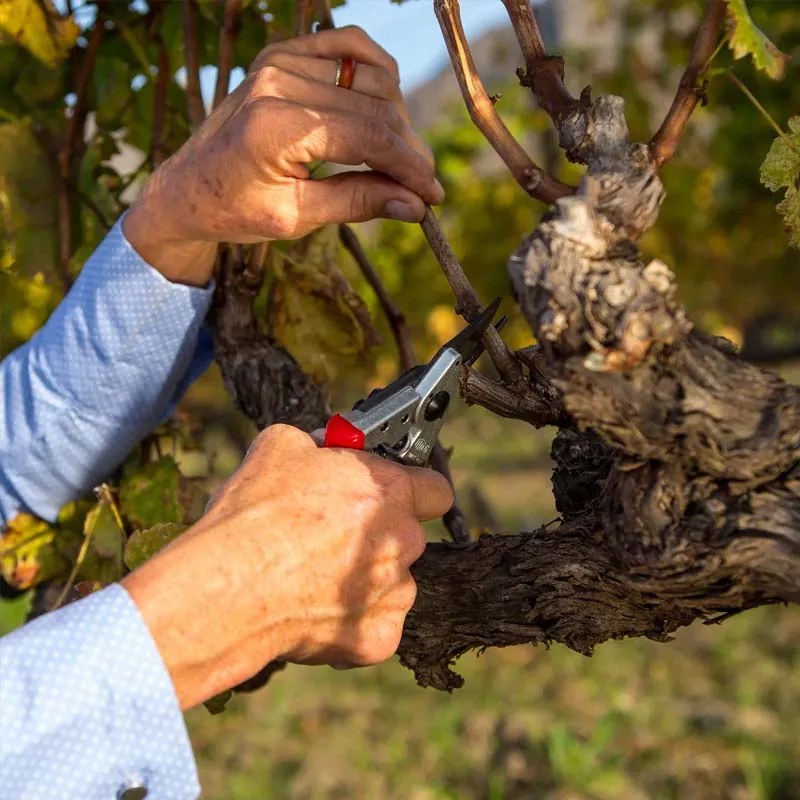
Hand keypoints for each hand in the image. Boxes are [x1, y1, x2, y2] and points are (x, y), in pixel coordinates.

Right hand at [122, 425, 452, 709]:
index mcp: (390, 490)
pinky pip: (374, 626)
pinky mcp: (377, 639)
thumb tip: (319, 446)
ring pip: (393, 583)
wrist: (229, 588)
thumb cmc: (254, 515)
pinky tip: (313, 610)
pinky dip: (350, 622)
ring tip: (314, 576)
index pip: (435, 489)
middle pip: (407, 537)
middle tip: (333, 535)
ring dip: (366, 579)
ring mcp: (395, 593)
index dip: (413, 490)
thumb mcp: (280, 445)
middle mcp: (403, 541)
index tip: (392, 494)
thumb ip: (316, 443)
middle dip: (378, 535)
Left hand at [123, 26, 442, 286]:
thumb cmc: (235, 209)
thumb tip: (415, 205)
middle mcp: (279, 80)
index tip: (432, 196)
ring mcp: (280, 59)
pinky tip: (384, 105)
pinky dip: (377, 72)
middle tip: (421, 187)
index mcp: (276, 126)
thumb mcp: (296, 218)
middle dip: (408, 150)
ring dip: (396, 116)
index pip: (369, 136)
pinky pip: (350, 45)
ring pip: (372, 77)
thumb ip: (357, 203)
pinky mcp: (282, 53)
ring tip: (396, 157)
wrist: (189, 187)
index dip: (409, 167)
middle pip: (376, 108)